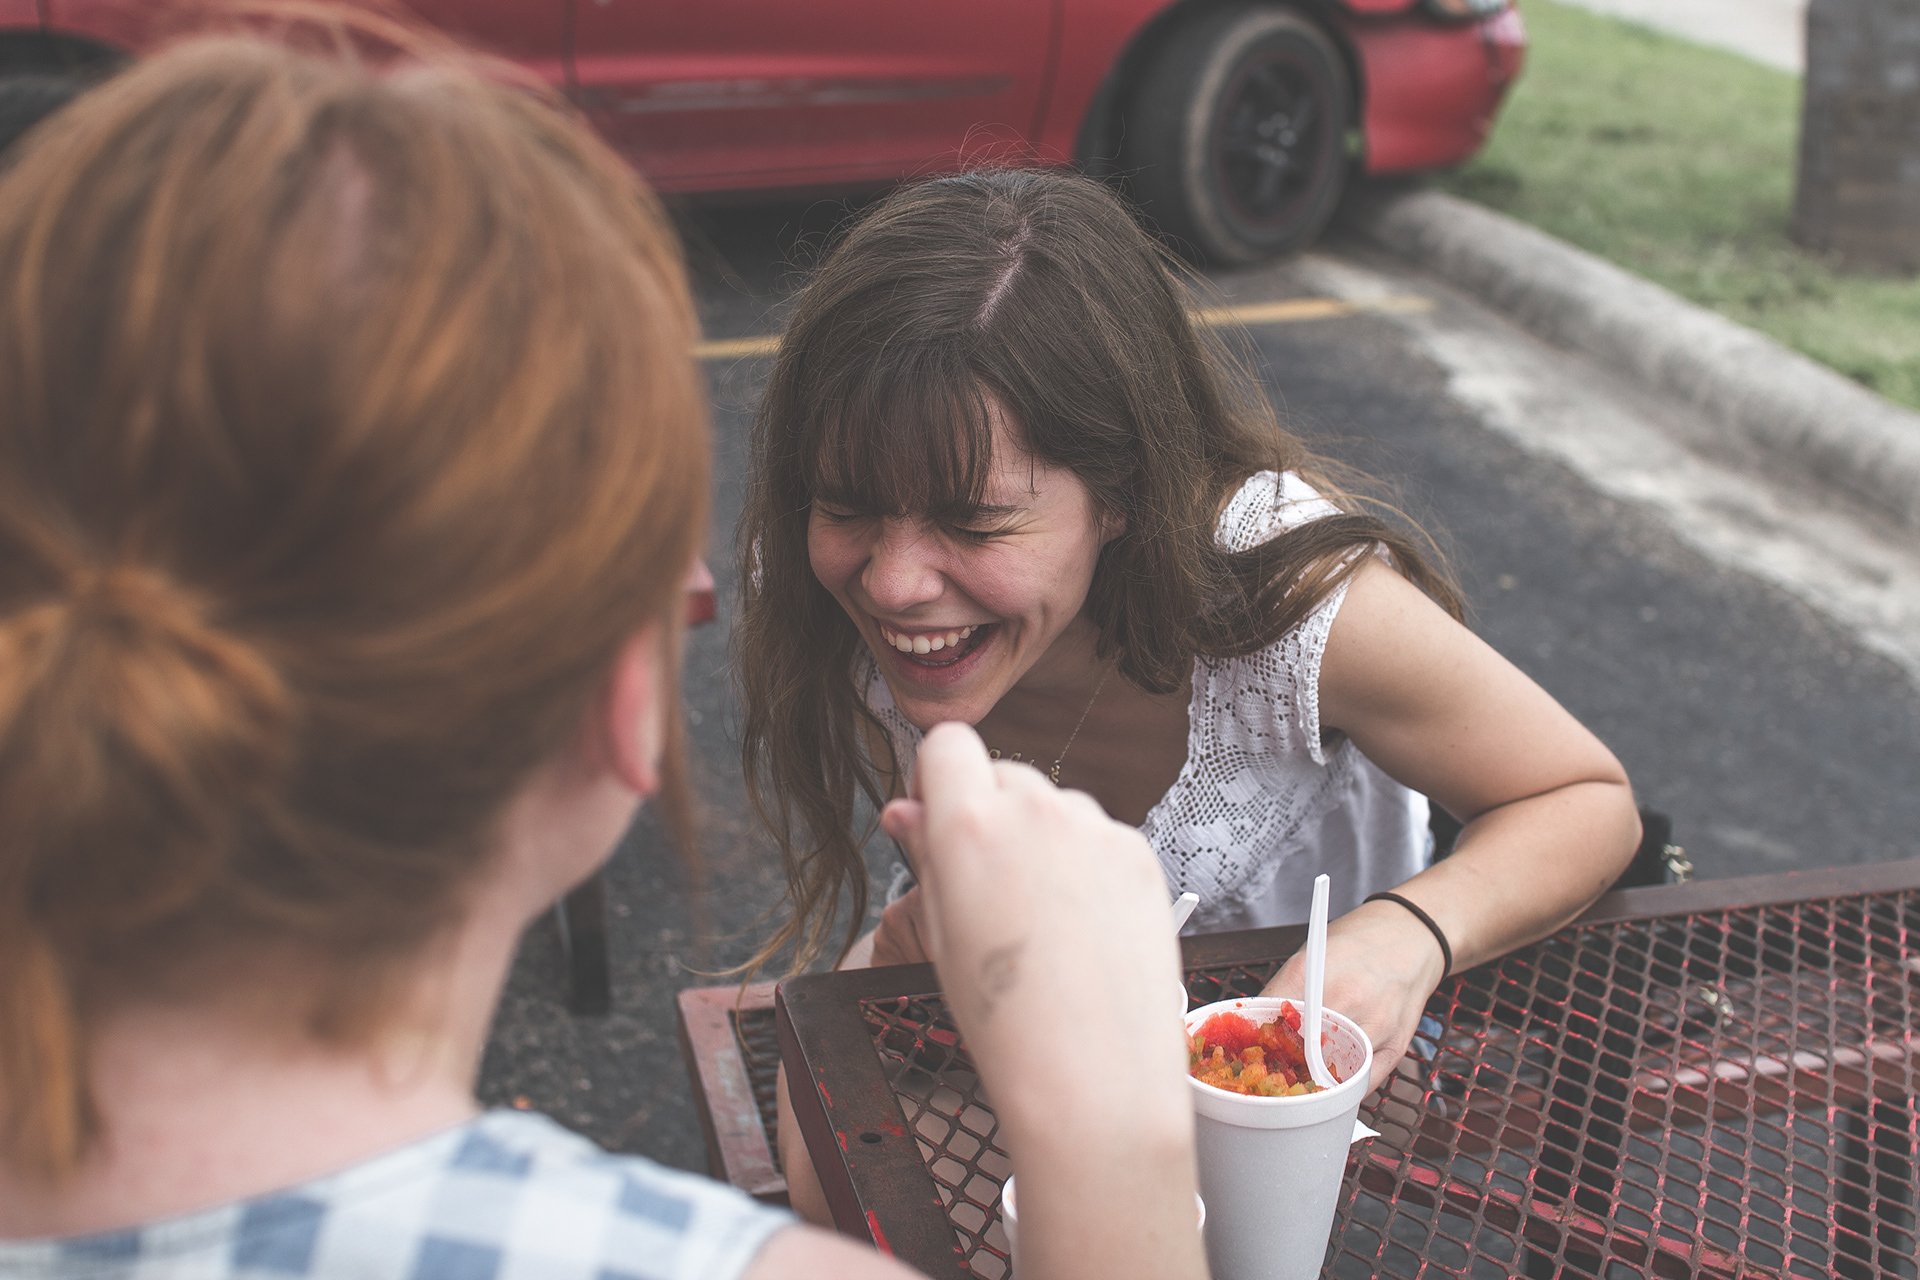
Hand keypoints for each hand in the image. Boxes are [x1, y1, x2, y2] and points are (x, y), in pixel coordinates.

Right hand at [879, 723, 1203, 1279]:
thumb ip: (928, 857)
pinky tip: (1085, 930)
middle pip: (1003, 774)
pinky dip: (1088, 867)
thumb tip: (906, 810)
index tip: (937, 815)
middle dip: (990, 813)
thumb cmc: (1007, 1022)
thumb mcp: (941, 937)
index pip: (946, 744)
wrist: (1094, 1078)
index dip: (935, 776)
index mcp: (969, 824)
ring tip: (1043, 923)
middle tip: (989, 887)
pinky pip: (1101, 838)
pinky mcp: (1140, 854)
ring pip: (1056, 807)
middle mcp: (1035, 810)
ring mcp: (1095, 829)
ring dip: (1043, 839)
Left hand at [1264, 899, 1447, 1091]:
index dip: (1261, 1046)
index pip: (1271, 1025)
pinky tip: (1337, 1076)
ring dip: (1317, 1081)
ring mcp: (1374, 1023)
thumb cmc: (1354, 946)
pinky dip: (1347, 1085)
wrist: (1410, 935)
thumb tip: (1255, 1031)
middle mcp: (1345, 998)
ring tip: (1308, 1074)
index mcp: (1311, 972)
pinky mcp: (1397, 1044)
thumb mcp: (1309, 957)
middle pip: (1300, 1053)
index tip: (1257, 1056)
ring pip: (1333, 1075)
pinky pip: (1364, 1082)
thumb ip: (1282, 993)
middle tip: (1279, 1069)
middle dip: (1287, 1065)